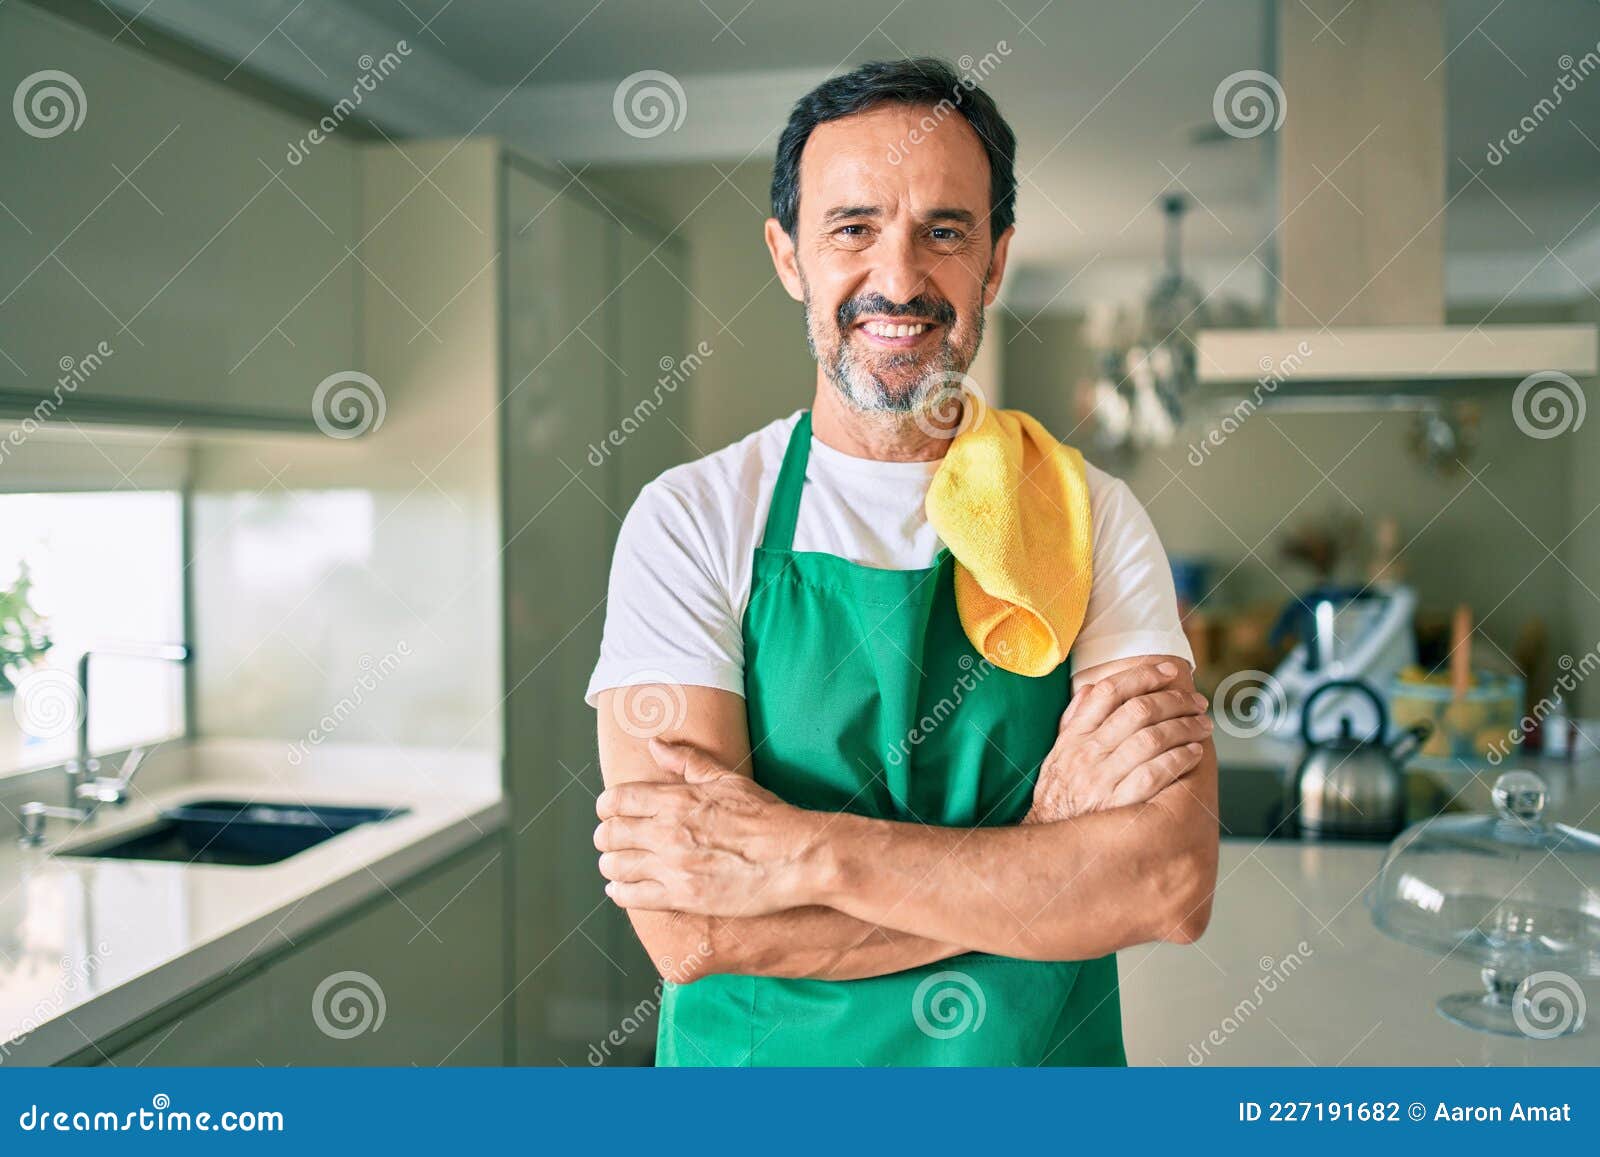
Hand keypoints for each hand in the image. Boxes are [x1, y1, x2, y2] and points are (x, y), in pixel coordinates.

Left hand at [594, 740, 820, 916]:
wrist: (793, 855)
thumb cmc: (766, 817)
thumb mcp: (726, 779)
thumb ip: (687, 761)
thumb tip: (656, 744)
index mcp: (675, 799)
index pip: (616, 800)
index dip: (607, 807)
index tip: (611, 813)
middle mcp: (667, 831)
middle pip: (610, 834)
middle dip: (606, 836)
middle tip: (612, 840)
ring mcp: (672, 866)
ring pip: (615, 866)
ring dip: (610, 865)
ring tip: (617, 865)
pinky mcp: (682, 896)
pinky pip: (632, 896)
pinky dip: (620, 892)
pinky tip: (622, 889)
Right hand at [1024, 661, 1210, 822]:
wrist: (1050, 844)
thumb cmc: (1058, 798)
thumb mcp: (1057, 755)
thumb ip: (1074, 722)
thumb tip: (1091, 690)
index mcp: (1074, 736)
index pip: (1108, 692)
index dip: (1143, 676)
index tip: (1169, 671)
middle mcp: (1087, 753)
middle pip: (1137, 711)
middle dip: (1174, 700)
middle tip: (1196, 702)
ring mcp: (1102, 778)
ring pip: (1152, 738)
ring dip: (1184, 727)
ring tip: (1203, 725)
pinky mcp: (1118, 804)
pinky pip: (1155, 774)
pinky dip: (1179, 759)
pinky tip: (1194, 753)